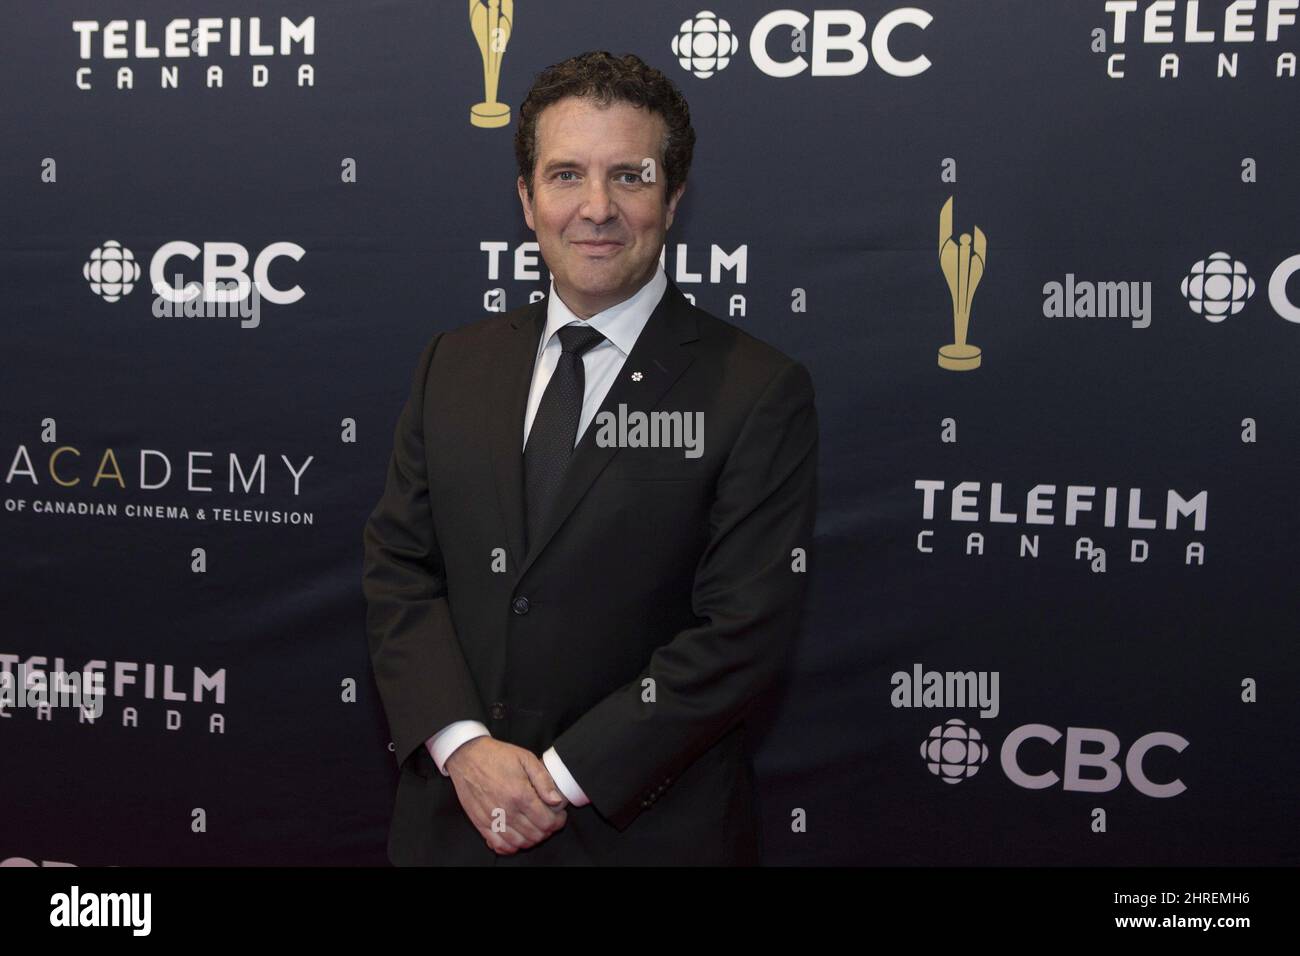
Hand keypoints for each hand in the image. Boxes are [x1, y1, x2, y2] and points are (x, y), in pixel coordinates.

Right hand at [445, 737, 567, 853]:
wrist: (467, 756)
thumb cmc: (497, 756)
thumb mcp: (526, 758)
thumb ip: (544, 780)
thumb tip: (556, 801)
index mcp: (520, 794)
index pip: (547, 822)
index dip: (558, 821)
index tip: (560, 815)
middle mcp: (507, 810)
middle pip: (535, 835)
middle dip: (548, 830)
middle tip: (550, 820)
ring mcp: (492, 819)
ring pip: (519, 843)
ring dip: (531, 839)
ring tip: (535, 828)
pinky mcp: (480, 823)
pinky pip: (499, 845)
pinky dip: (511, 847)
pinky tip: (517, 837)